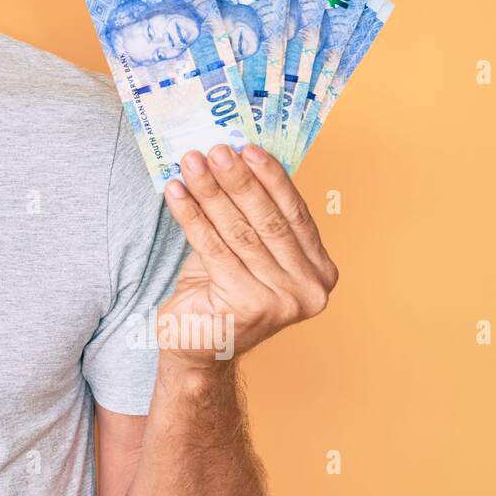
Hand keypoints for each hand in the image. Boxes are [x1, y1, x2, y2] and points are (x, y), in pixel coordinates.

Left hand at [157, 143, 338, 373]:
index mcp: (320, 271)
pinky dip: (190, 215)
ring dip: (210, 192)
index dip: (272, 178)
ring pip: (238, 232)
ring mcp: (280, 302)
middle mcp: (309, 289)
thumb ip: (252, 214)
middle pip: (268, 220)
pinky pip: (211, 248)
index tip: (247, 147)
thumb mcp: (245, 250)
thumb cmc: (221, 292)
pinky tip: (175, 193)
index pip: (295, 214)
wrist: (197, 348)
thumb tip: (235, 157)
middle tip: (214, 150)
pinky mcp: (245, 307)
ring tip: (190, 164)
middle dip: (237, 180)